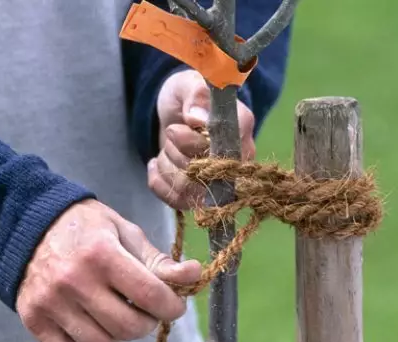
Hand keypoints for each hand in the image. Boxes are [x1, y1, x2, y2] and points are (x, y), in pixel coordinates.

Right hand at [16, 199, 201, 341]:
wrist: (31, 226)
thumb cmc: (88, 229)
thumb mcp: (126, 234)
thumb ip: (158, 260)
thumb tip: (193, 274)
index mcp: (102, 254)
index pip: (151, 296)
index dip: (172, 307)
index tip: (173, 305)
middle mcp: (74, 281)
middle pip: (129, 327)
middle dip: (147, 322)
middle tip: (144, 309)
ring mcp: (51, 304)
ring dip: (118, 338)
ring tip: (115, 316)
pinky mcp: (34, 321)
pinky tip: (94, 334)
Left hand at [148, 69, 255, 209]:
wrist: (176, 116)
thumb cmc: (188, 97)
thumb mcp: (188, 84)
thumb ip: (195, 95)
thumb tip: (197, 118)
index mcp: (241, 127)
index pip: (226, 145)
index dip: (196, 141)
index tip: (181, 123)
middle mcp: (237, 159)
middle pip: (203, 170)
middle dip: (176, 149)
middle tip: (172, 130)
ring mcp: (220, 181)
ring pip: (188, 187)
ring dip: (167, 164)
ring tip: (166, 147)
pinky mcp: (200, 195)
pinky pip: (177, 201)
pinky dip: (158, 182)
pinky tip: (156, 164)